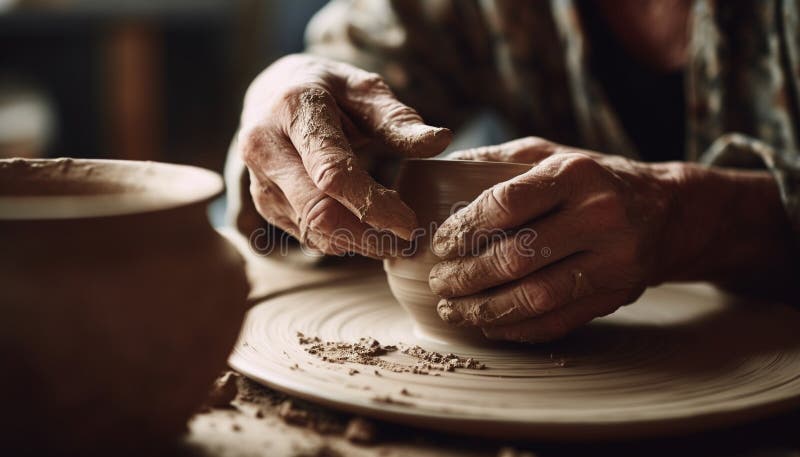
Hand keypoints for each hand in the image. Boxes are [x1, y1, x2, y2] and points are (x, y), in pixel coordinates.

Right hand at [239, 54, 450, 257]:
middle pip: (318, 211)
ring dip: (357, 243)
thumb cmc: (328, 90)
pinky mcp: (264, 204)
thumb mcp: (364, 90)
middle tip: (408, 245)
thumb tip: (440, 142)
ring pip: (311, 230)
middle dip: (368, 236)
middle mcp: (265, 147)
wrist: (272, 94)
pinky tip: (366, 231)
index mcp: (293, 110)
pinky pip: (305, 234)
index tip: (410, 224)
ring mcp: (259, 180)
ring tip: (394, 241)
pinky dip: (340, 240)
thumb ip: (398, 120)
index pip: (332, 172)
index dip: (373, 205)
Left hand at [428, 137, 681, 341]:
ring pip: (536, 297)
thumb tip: (438, 168)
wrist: (667, 211)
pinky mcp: (617, 295)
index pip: (507, 204)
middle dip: (467, 276)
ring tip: (453, 310)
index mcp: (575, 175)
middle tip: (439, 283)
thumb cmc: (593, 180)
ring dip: (485, 310)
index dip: (465, 228)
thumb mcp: (551, 154)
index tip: (441, 244)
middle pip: (518, 257)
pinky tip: (488, 324)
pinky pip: (558, 321)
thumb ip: (497, 160)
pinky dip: (517, 328)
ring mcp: (613, 260)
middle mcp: (599, 216)